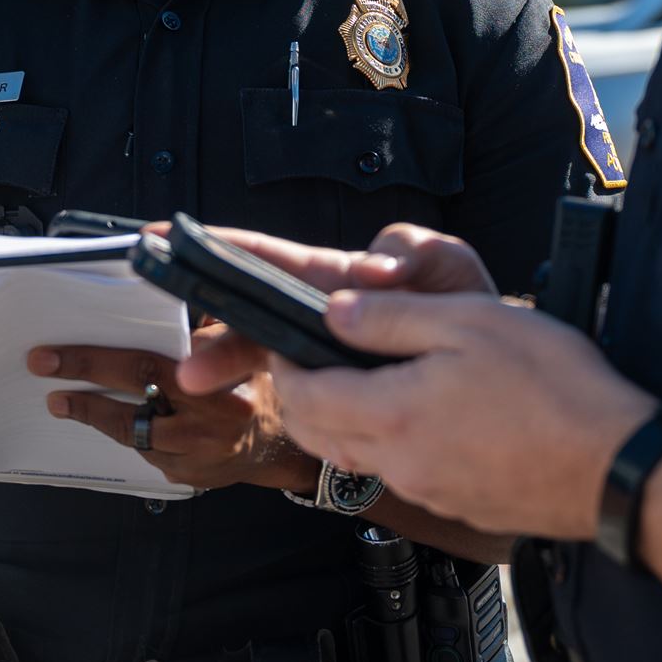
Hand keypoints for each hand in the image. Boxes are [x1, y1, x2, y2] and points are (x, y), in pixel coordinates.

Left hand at [28, 326, 312, 493]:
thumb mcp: (242, 344)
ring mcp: (197, 450)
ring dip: (92, 412)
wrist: (278, 445)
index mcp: (223, 374)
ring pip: (132, 429)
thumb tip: (156, 295)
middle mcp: (211, 414)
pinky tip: (103, 419)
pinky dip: (122, 433)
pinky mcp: (186, 474)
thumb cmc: (256, 385)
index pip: (151, 360)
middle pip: (135, 387)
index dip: (100, 356)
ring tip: (61, 401)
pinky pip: (143, 452)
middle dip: (84, 372)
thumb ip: (203, 326)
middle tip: (43, 363)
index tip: (62, 343)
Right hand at [177, 222, 493, 395]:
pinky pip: (313, 405)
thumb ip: (410, 252)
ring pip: (274, 368)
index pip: (268, 262)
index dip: (218, 249)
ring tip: (211, 387)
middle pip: (255, 324)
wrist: (499, 367)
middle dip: (218, 339)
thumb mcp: (443, 261)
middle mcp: (323, 321)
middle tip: (188, 361)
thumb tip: (375, 272)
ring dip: (244, 376)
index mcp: (337, 282)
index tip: (162, 239)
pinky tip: (293, 422)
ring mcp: (331, 361)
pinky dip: (301, 413)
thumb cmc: (464, 304)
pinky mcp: (349, 397)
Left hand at [190, 234, 652, 537]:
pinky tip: (424, 416)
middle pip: (319, 435)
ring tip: (366, 379)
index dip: (285, 364)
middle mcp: (399, 462)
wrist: (617, 468)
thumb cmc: (556, 389)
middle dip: (303, 396)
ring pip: (358, 456)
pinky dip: (391, 444)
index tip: (288, 338)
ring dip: (344, 421)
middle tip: (311, 359)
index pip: (304, 396)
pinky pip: (403, 474)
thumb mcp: (471, 324)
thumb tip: (334, 311)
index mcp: (392, 413)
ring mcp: (429, 491)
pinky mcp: (458, 505)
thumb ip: (392, 317)